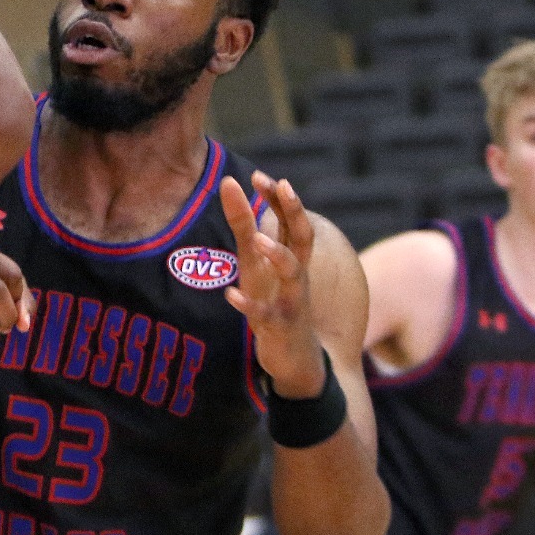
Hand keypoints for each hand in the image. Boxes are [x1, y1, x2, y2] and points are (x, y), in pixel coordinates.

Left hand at [221, 173, 326, 397]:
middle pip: (304, 236)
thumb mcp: (257, 265)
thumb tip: (231, 186)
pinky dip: (249, 305)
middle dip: (295, 210)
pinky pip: (267, 314)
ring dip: (277, 254)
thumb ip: (246, 228)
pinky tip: (231, 295)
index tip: (260, 175)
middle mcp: (297, 274)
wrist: (297, 359)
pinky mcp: (280, 326)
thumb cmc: (275, 303)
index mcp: (293, 258)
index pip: (292, 220)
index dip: (279, 197)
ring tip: (257, 239)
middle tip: (282, 184)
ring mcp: (292, 299)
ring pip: (294, 272)